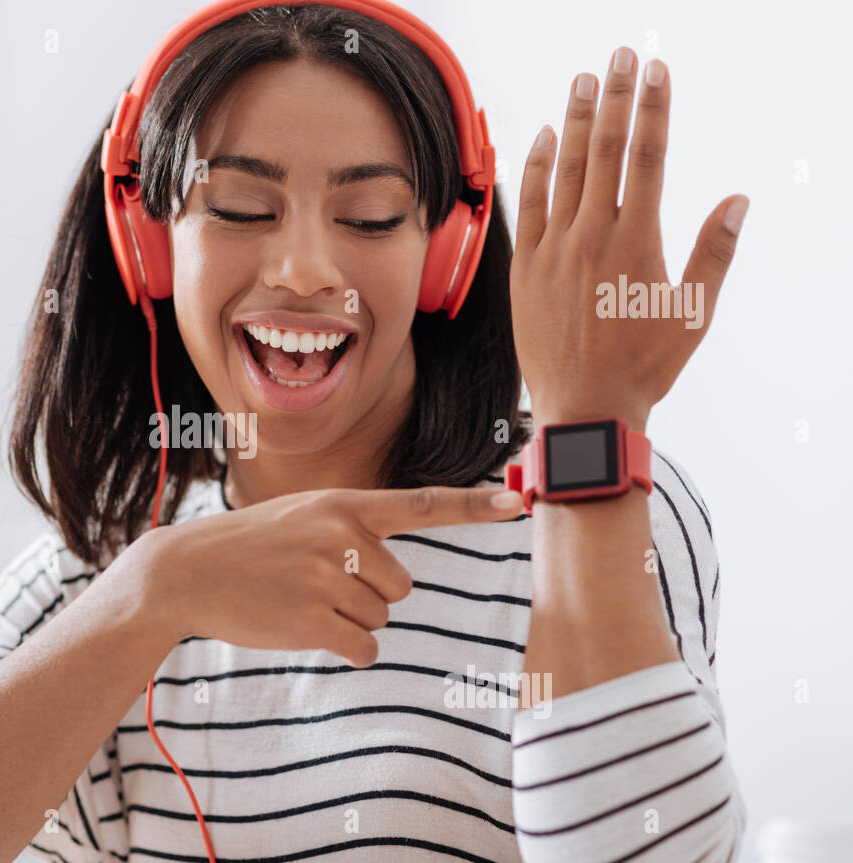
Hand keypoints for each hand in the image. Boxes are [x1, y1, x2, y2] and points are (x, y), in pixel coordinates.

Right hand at [137, 485, 523, 667]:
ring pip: (381, 619)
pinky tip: (307, 630)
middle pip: (401, 587)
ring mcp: (326, 576)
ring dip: (350, 622)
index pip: (421, 504)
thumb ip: (350, 530)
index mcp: (343, 504)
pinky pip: (365, 648)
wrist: (186, 571)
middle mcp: (341, 535)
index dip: (473, 505)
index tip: (518, 502)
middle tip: (317, 585)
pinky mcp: (312, 619)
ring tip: (301, 601)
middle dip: (368, 596)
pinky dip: (346, 649)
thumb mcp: (301, 516)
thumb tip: (395, 583)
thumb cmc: (250, 547)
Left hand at [511, 46, 747, 431]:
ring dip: (574, 121)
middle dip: (614, 98)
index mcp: (635, 243)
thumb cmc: (643, 366)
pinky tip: (543, 137)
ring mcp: (552, 251)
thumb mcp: (693, 314)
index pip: (645, 158)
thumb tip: (736, 201)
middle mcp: (590, 237)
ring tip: (584, 81)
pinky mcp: (524, 269)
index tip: (657, 72)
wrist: (582, 406)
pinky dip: (536, 168)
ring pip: (563, 171)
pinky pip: (529, 206)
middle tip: (620, 56)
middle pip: (603, 151)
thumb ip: (715, 254)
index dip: (651, 109)